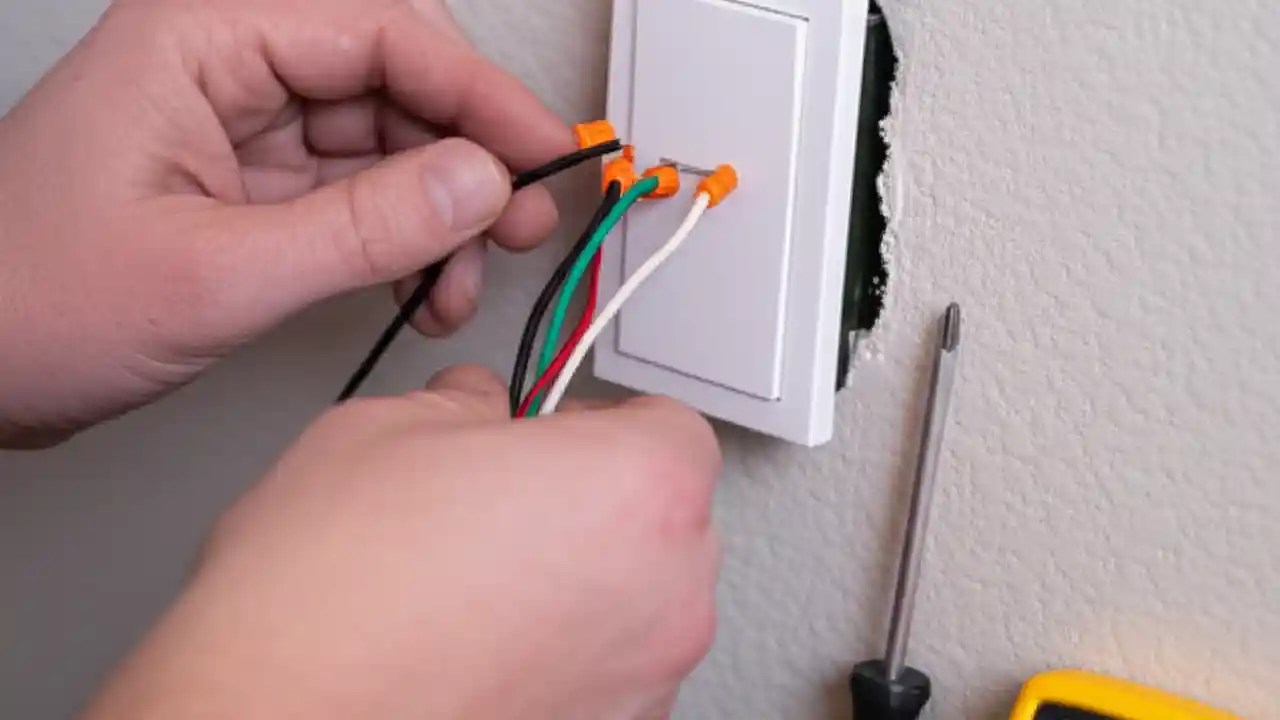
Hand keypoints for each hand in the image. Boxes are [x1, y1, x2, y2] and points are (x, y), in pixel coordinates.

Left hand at [0, 0, 572, 446]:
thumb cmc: (28, 302)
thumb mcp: (216, 274)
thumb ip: (363, 228)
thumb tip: (479, 184)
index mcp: (199, 37)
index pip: (381, 30)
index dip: (480, 91)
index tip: (545, 151)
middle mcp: (225, 63)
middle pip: (395, 78)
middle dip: (468, 154)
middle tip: (523, 222)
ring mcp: (240, 122)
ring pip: (386, 138)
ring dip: (441, 210)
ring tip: (462, 278)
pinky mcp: (251, 179)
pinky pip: (357, 189)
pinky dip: (402, 238)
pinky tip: (420, 287)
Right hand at [83, 367, 722, 719]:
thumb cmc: (330, 599)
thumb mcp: (384, 428)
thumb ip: (463, 402)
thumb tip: (475, 408)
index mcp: (639, 486)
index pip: (670, 424)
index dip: (600, 420)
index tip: (553, 432)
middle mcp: (669, 590)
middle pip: (661, 514)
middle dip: (592, 498)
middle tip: (502, 500)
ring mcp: (645, 678)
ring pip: (634, 596)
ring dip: (579, 578)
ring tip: (476, 581)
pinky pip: (607, 666)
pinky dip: (562, 649)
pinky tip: (479, 642)